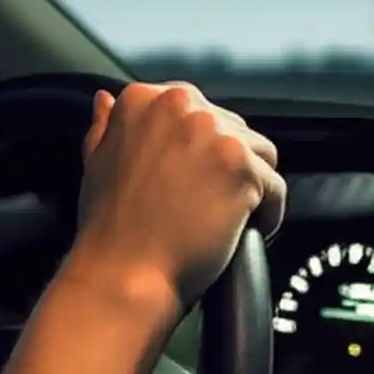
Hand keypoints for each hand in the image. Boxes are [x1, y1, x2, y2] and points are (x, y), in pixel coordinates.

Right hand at [68, 82, 286, 312]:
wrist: (125, 273)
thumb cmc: (110, 229)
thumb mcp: (97, 164)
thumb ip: (108, 127)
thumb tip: (107, 100)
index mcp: (144, 100)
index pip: (201, 112)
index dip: (204, 152)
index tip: (198, 181)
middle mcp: (181, 106)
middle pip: (235, 131)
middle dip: (229, 170)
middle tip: (209, 208)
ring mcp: (215, 134)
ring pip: (261, 156)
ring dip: (252, 189)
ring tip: (228, 221)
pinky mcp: (242, 167)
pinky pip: (276, 188)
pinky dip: (268, 215)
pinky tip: (242, 234)